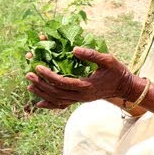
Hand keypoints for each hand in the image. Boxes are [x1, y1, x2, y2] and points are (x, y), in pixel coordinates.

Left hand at [25, 46, 139, 109]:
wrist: (125, 87)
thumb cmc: (117, 72)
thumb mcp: (107, 60)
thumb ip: (91, 55)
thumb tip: (74, 49)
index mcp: (86, 86)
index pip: (62, 82)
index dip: (48, 75)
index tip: (38, 67)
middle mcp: (81, 96)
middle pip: (56, 93)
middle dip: (41, 84)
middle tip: (28, 75)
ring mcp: (79, 100)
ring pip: (57, 100)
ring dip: (42, 93)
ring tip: (29, 86)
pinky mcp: (79, 100)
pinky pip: (61, 105)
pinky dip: (49, 105)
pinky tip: (39, 103)